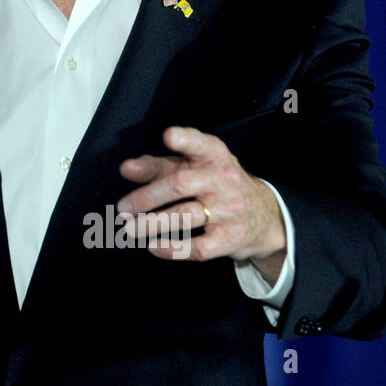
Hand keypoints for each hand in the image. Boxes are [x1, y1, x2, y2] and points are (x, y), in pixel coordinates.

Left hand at [116, 126, 286, 281]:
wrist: (263, 216)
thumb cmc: (215, 185)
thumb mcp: (192, 167)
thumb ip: (157, 166)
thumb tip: (126, 169)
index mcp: (214, 156)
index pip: (200, 144)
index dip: (185, 139)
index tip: (169, 135)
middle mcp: (224, 180)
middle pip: (180, 184)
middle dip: (147, 197)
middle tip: (122, 209)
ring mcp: (230, 210)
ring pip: (185, 216)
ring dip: (152, 224)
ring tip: (129, 229)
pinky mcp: (231, 238)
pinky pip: (199, 247)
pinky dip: (172, 249)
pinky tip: (153, 247)